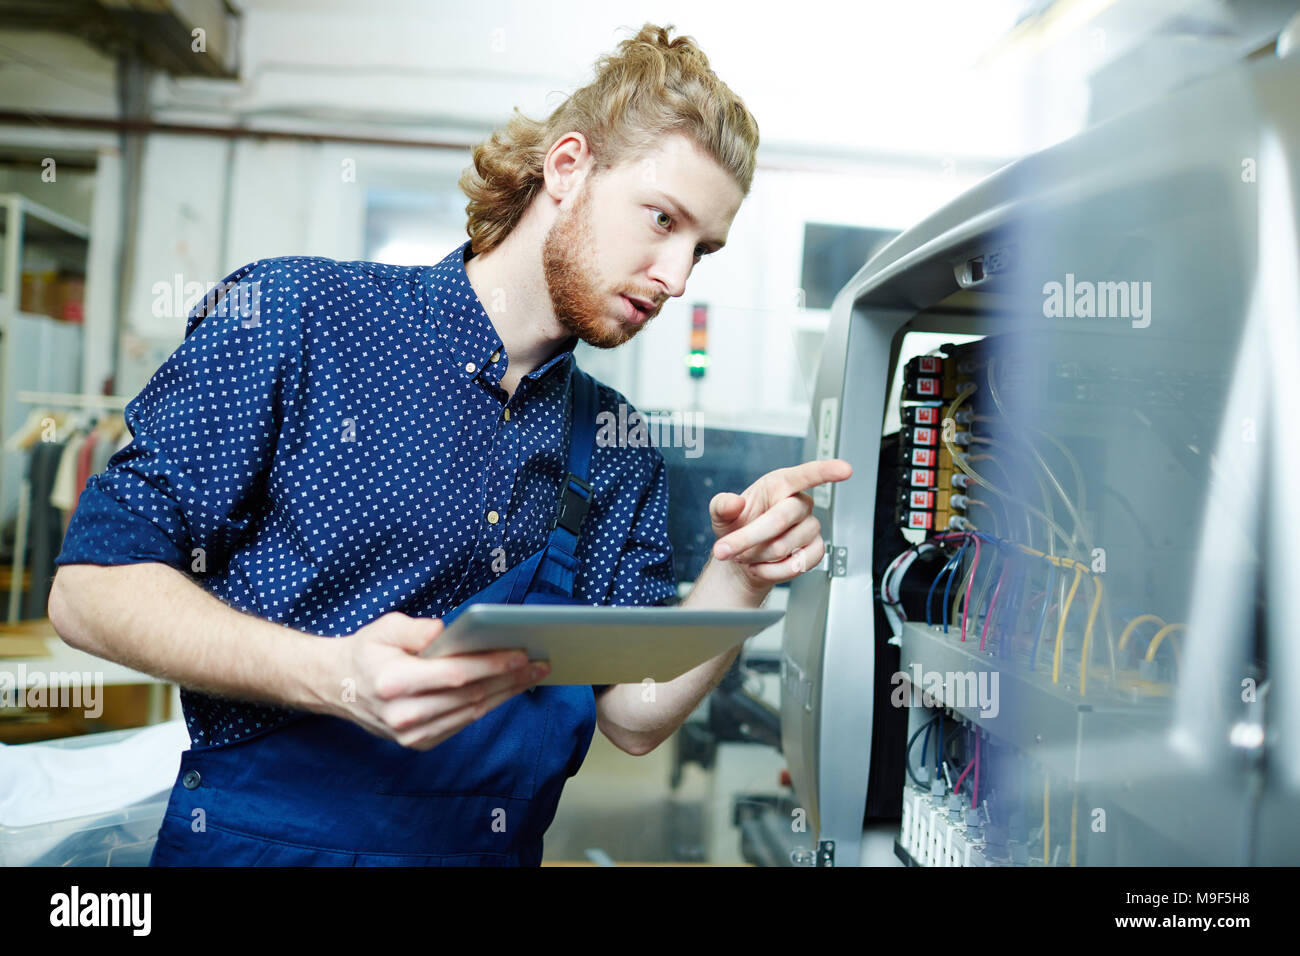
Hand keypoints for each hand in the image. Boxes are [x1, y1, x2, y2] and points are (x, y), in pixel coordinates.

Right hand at [319, 611, 549, 749]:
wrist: (337, 687)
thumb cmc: (366, 652)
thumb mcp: (386, 627)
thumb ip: (420, 630)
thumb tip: (453, 631)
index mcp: (394, 683)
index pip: (455, 675)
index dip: (492, 665)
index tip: (521, 653)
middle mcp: (403, 715)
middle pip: (470, 696)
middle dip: (510, 679)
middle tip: (540, 663)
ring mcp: (411, 735)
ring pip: (471, 713)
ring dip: (506, 694)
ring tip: (532, 675)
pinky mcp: (419, 744)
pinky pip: (462, 723)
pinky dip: (488, 705)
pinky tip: (507, 689)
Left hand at [709, 458, 852, 593]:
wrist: (743, 557)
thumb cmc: (737, 527)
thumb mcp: (721, 514)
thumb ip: (722, 505)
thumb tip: (733, 502)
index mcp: (781, 485)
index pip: (807, 475)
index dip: (827, 471)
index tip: (844, 469)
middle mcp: (799, 504)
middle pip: (781, 518)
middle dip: (749, 537)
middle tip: (725, 549)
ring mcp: (811, 528)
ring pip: (784, 546)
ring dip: (758, 555)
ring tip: (749, 553)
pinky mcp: (816, 551)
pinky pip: (796, 565)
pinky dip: (772, 571)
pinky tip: (763, 565)